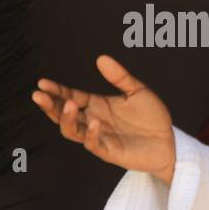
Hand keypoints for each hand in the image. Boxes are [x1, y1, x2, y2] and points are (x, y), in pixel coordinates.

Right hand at [31, 55, 176, 183]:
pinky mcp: (109, 152)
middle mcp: (92, 120)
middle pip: (63, 114)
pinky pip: (93, 144)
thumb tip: (101, 58)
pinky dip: (92, 134)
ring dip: (67, 119)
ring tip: (69, 105)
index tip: (42, 82)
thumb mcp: (138, 92)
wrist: (170, 142)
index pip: (69, 96)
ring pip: (72, 130)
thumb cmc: (152, 118)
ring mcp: (99, 137)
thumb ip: (120, 77)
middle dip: (49, 105)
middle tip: (38, 95)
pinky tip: (95, 122)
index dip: (56, 90)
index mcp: (96, 104)